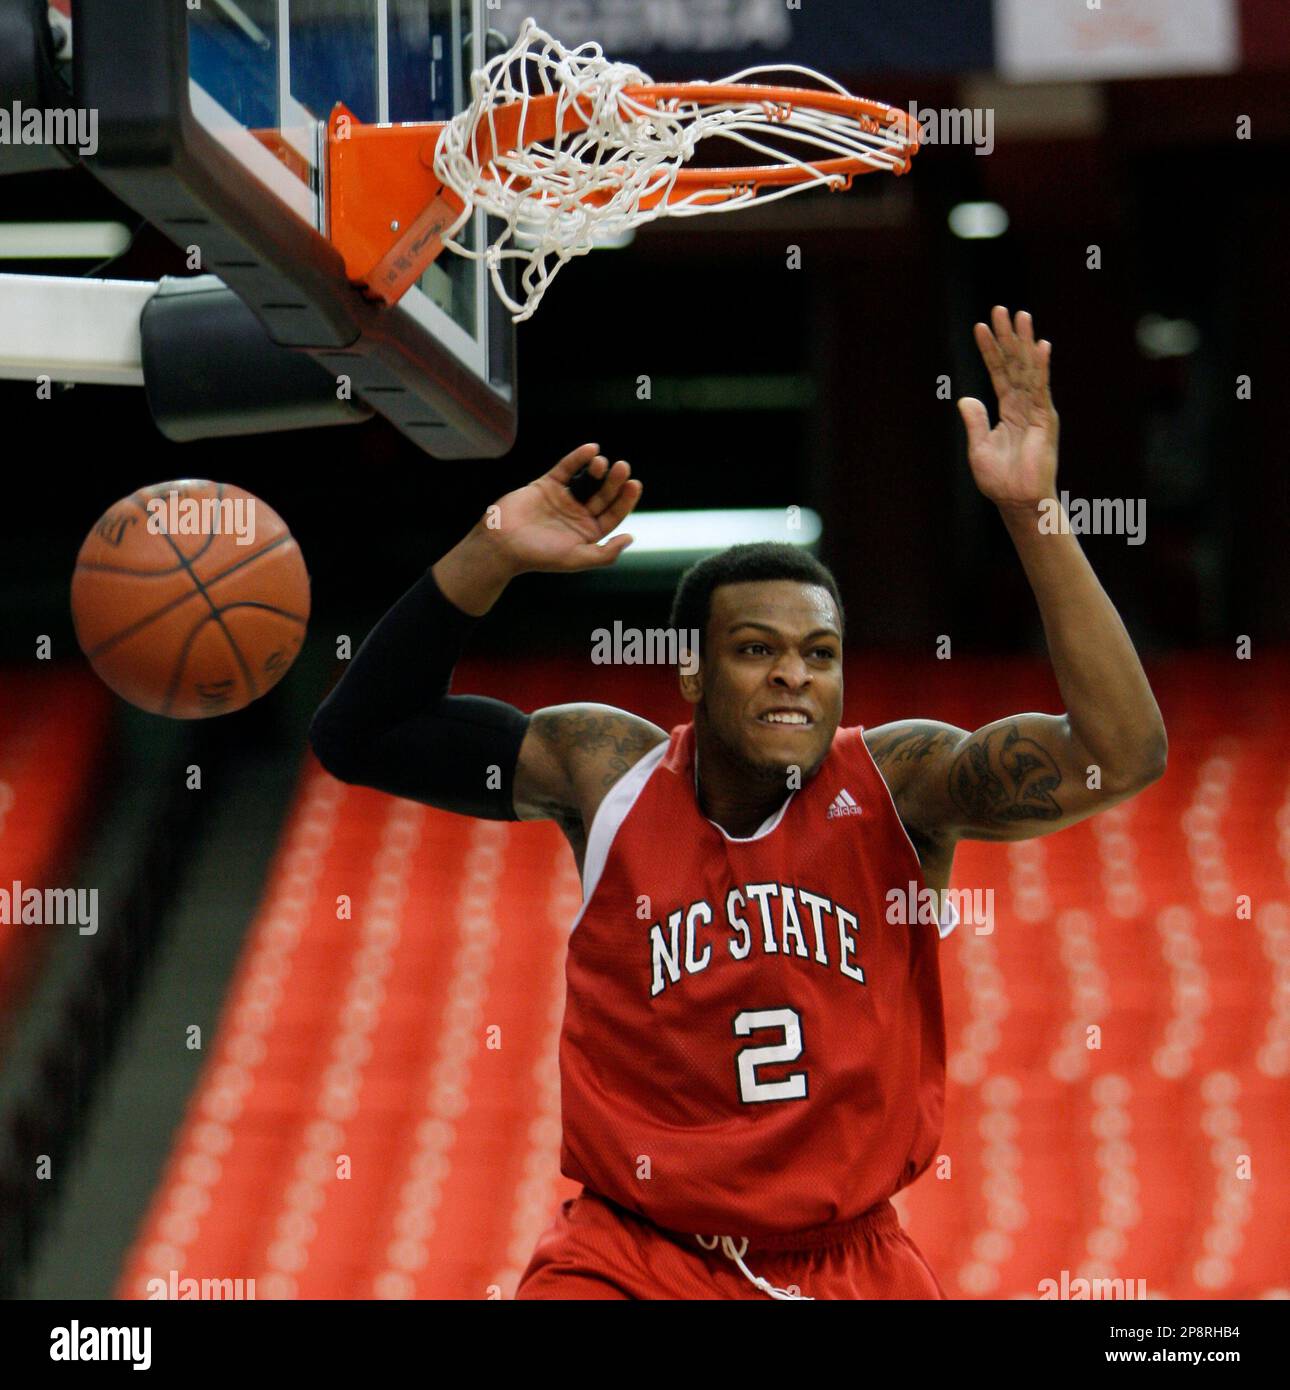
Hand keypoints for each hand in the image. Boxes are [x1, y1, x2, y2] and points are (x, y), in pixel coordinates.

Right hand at [486, 443, 642, 573]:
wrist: (502, 544)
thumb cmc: (538, 556)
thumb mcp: (576, 559)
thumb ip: (605, 553)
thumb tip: (630, 538)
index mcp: (588, 533)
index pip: (613, 513)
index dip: (625, 500)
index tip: (634, 484)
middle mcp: (578, 515)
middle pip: (603, 495)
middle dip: (615, 482)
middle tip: (623, 468)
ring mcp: (564, 499)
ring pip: (587, 480)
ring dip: (598, 469)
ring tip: (603, 463)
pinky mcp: (547, 485)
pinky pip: (566, 468)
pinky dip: (578, 458)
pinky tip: (590, 449)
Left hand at [958, 307, 1058, 508]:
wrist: (1017, 500)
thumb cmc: (1000, 480)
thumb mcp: (978, 447)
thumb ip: (975, 421)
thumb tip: (965, 399)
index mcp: (1007, 410)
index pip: (997, 373)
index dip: (989, 350)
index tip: (980, 327)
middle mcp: (1023, 405)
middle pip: (1014, 363)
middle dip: (1008, 337)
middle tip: (1001, 309)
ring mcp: (1036, 410)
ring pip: (1029, 369)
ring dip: (1024, 342)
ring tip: (1020, 316)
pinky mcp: (1045, 419)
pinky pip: (1042, 389)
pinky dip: (1041, 368)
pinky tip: (1040, 346)